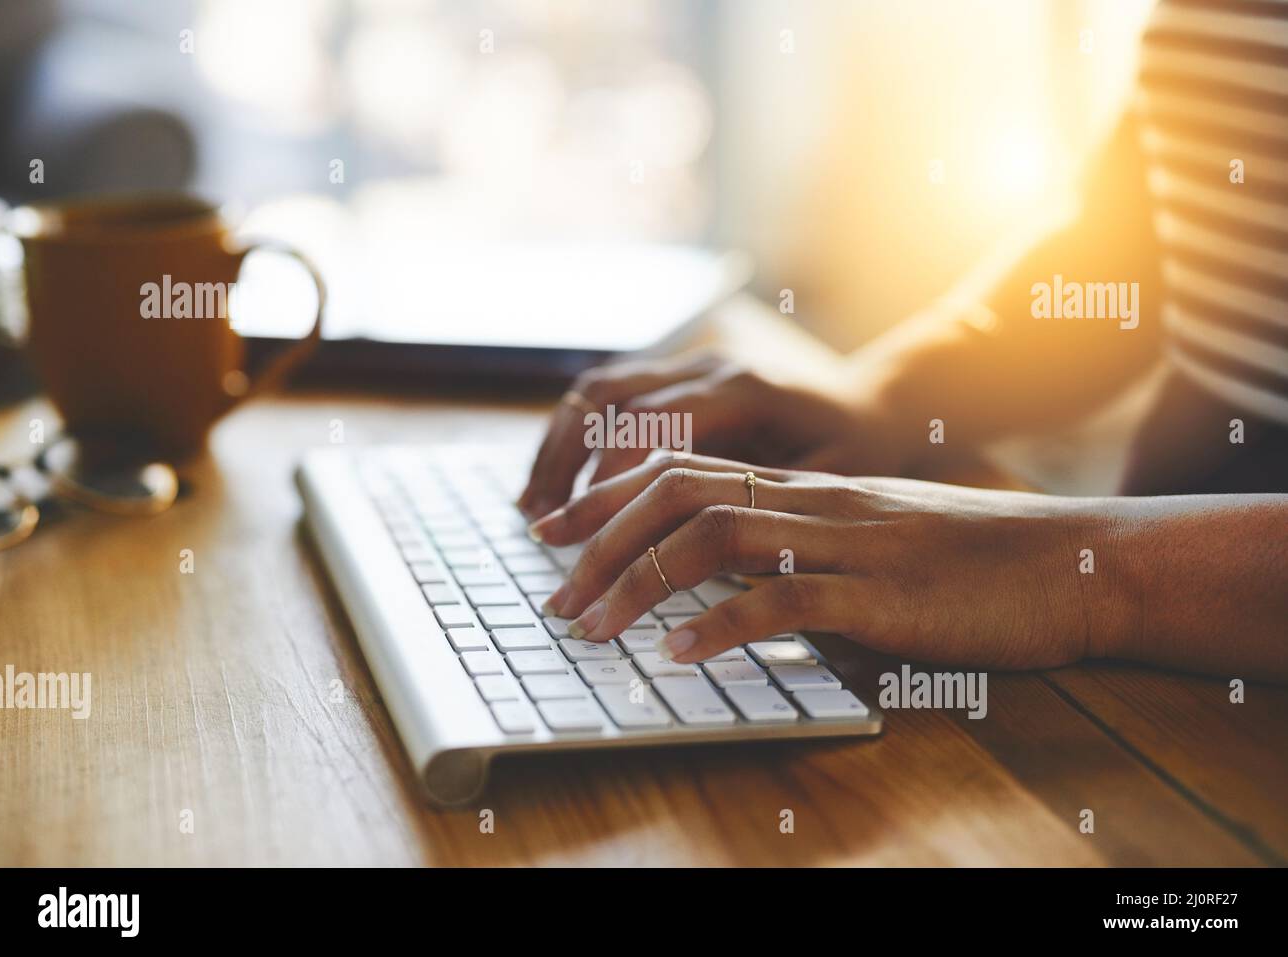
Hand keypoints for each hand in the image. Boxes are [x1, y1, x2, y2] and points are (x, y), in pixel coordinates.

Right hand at [516, 352, 906, 519]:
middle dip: (566, 468)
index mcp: (742, 390)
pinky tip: (562, 487)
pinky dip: (576, 440)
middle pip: (607, 401)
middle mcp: (706, 367)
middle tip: (543, 532)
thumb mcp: (828, 485)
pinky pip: (609, 397)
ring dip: (560, 450)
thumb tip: (698, 559)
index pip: (651, 429)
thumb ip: (765, 510)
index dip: (612, 486)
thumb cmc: (859, 452)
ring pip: (597, 392)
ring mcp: (689, 365)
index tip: (587, 545)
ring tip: (535, 511)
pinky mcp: (680, 378)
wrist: (878, 404)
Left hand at [530, 454, 1121, 669]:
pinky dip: (718, 627)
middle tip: (552, 589)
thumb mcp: (874, 542)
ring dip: (637, 583)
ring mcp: (844, 543)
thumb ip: (806, 552)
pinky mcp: (879, 594)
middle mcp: (812, 503)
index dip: (609, 500)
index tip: (558, 534)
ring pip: (712, 539)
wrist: (1071, 562)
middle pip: (678, 494)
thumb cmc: (974, 560)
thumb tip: (737, 588)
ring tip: (589, 626)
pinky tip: (678, 655)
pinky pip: (781, 600)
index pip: (684, 471)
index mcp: (807, 488)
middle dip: (600, 541)